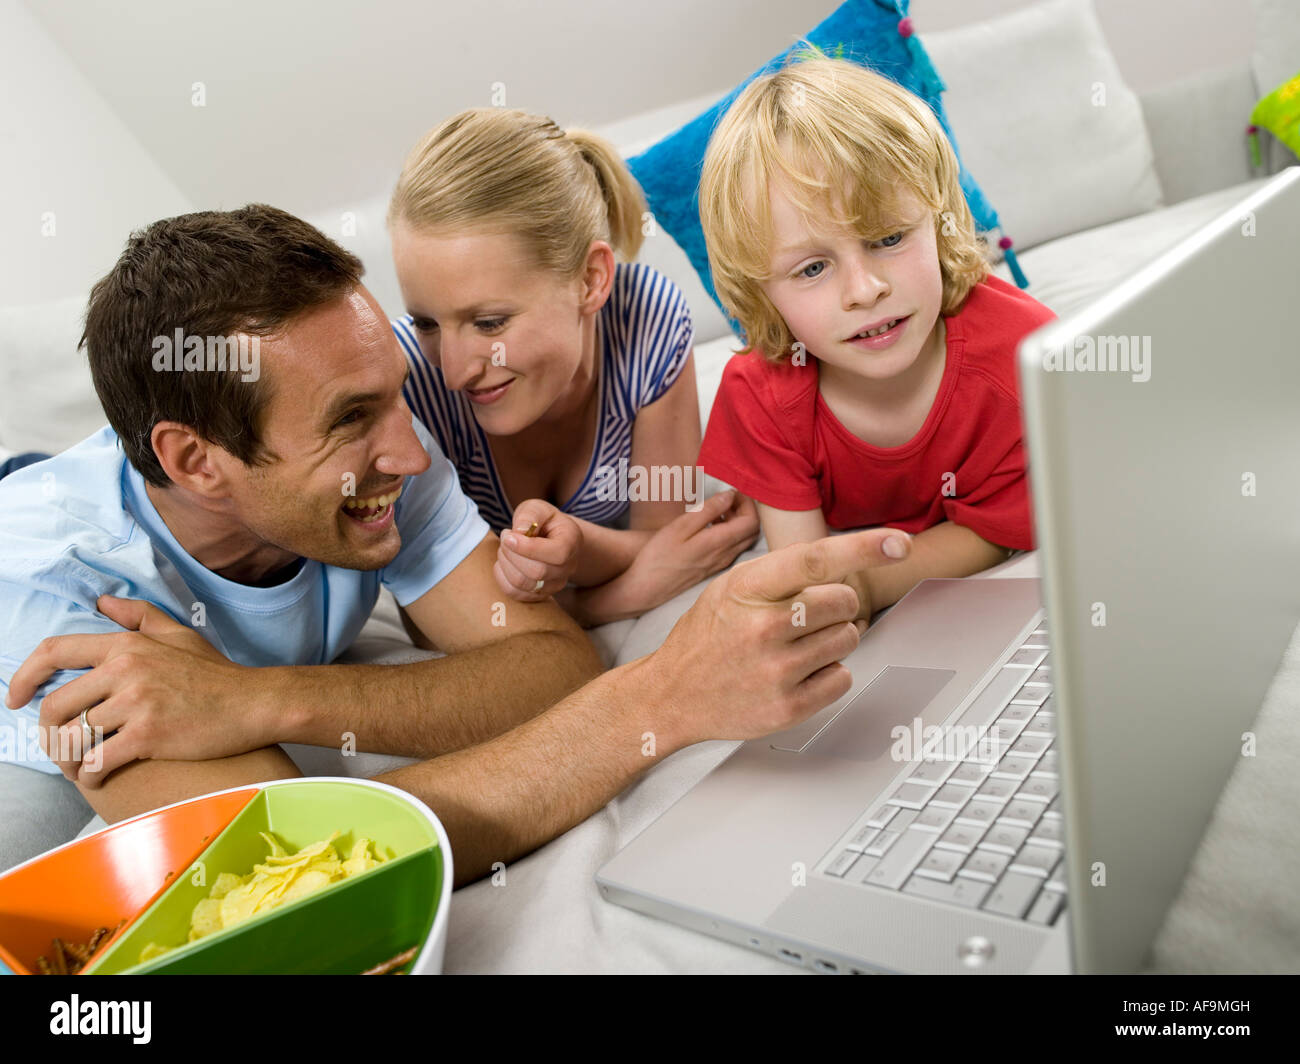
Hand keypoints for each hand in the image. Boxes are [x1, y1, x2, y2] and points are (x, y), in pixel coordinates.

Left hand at [6, 595, 258, 786]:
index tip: (14, 697)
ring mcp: (137, 703)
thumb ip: (139, 616)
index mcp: (127, 645)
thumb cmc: (216, 674)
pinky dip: (91, 775)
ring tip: (78, 766)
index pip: (55, 652)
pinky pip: (99, 761)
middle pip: (57, 705)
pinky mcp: (149, 735)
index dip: (24, 676)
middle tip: (59, 746)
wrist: (255, 703)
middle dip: (49, 732)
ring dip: (69, 759)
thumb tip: (102, 603)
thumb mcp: (179, 635)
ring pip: (75, 737)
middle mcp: (126, 670)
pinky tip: (99, 778)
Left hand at [494, 500, 582, 601]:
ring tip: (505, 548)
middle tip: (506, 537)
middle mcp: (568, 568)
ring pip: (523, 584)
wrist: (551, 538)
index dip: (529, 548)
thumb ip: (529, 515)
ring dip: (505, 563)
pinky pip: (515, 593)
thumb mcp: (538, 508)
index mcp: (572, 542)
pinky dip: (502, 577)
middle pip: (537, 572)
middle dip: (512, 554)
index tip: (509, 536)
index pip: (557, 554)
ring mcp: (555, 584)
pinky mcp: (539, 594)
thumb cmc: (544, 521)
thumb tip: (518, 532)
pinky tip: (504, 562)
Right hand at [619, 490, 759, 609]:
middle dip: (745, 510)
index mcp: (719, 543)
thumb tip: (729, 495)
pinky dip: (729, 532)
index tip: (732, 492)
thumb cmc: (659, 556)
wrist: (647, 588)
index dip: (747, 503)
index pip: (752, 521)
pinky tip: (710, 526)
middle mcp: (726, 555)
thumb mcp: (681, 526)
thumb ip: (708, 510)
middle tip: (727, 498)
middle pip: (752, 530)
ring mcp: (721, 563)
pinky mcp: (713, 567)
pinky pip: (732, 547)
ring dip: (737, 521)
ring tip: (717, 509)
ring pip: (744, 539)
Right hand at [644, 528, 911, 747]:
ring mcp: (777, 670)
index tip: (897, 543)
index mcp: (749, 589)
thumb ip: (781, 570)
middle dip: (837, 604)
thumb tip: (841, 555)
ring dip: (832, 640)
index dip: (863, 547)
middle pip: (844, 601)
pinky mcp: (789, 707)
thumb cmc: (708, 636)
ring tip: (793, 647)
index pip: (816, 559)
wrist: (672, 695)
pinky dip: (828, 674)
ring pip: (848, 639)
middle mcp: (763, 627)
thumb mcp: (731, 587)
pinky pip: (843, 678)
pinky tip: (796, 673)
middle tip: (806, 616)